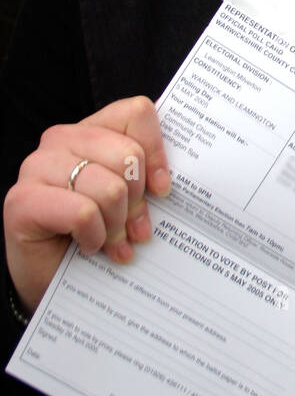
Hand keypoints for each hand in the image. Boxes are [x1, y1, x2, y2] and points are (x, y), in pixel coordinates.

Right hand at [3, 95, 171, 316]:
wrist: (53, 281)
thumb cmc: (96, 235)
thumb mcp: (129, 200)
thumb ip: (147, 178)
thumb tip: (172, 182)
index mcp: (90, 131)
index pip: (135, 113)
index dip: (156, 153)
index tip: (161, 190)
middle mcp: (60, 140)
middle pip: (128, 154)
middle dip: (138, 201)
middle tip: (134, 229)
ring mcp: (36, 168)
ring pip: (109, 187)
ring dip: (117, 225)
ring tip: (112, 242)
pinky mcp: (21, 201)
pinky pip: (83, 213)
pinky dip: (94, 237)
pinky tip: (89, 246)